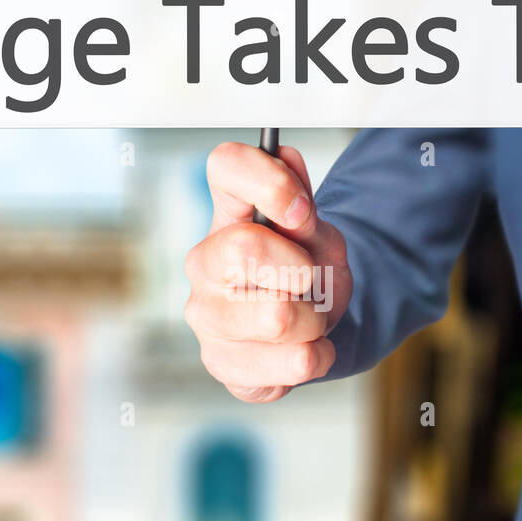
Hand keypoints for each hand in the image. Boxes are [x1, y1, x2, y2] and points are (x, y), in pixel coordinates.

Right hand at [184, 142, 351, 402]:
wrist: (310, 331)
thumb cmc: (305, 274)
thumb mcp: (316, 234)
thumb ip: (302, 201)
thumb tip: (286, 156)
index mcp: (226, 216)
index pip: (225, 167)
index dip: (269, 183)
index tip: (301, 213)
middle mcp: (203, 262)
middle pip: (245, 246)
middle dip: (301, 269)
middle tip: (308, 281)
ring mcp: (205, 315)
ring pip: (277, 315)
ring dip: (315, 319)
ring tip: (308, 319)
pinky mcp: (221, 363)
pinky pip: (293, 362)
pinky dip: (318, 356)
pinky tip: (303, 348)